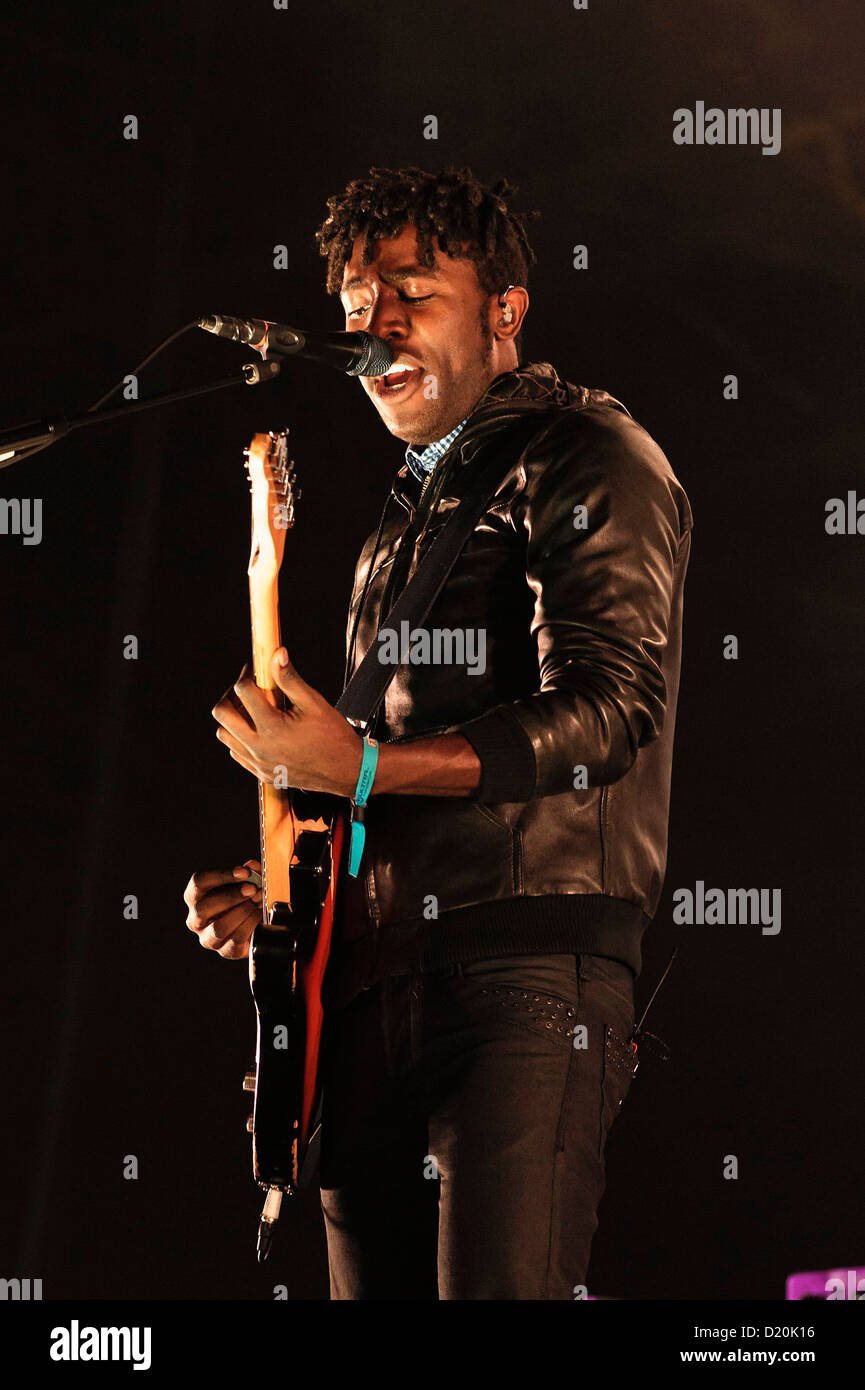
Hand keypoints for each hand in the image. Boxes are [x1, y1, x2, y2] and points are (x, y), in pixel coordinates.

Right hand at [183, 859, 262, 959]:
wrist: (255, 923)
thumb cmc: (244, 897)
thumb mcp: (246, 880)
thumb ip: (249, 871)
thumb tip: (253, 866)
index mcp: (195, 897)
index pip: (199, 882)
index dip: (222, 875)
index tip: (244, 872)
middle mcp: (196, 919)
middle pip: (203, 908)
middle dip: (231, 896)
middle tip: (253, 889)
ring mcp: (208, 938)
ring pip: (219, 927)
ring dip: (242, 912)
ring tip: (258, 901)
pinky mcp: (225, 951)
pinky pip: (236, 940)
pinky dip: (250, 925)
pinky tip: (259, 915)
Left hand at [211, 648, 362, 797]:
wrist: (347, 770)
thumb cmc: (334, 737)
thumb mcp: (313, 702)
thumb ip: (290, 678)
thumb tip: (277, 655)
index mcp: (272, 727)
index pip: (242, 691)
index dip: (247, 675)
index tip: (254, 671)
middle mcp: (260, 747)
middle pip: (222, 715)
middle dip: (230, 696)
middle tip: (245, 690)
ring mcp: (259, 763)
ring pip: (225, 736)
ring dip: (232, 719)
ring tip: (251, 710)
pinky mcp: (262, 774)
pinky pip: (237, 753)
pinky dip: (240, 739)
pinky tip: (258, 730)